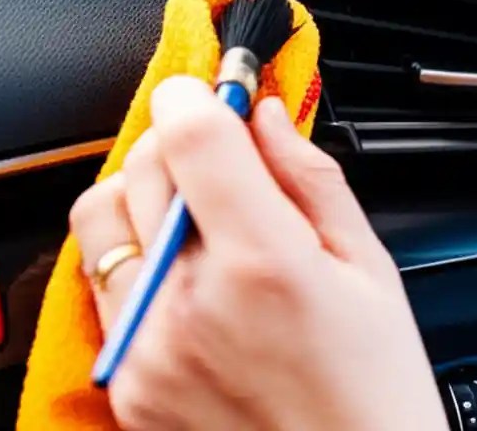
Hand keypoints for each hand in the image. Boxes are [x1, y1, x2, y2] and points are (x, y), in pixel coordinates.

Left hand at [69, 76, 447, 430]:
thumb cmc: (374, 386)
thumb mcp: (369, 270)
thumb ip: (311, 181)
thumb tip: (266, 115)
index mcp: (268, 265)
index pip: (193, 137)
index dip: (201, 95)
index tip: (216, 91)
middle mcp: (194, 304)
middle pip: (143, 166)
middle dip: (182, 141)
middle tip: (223, 154)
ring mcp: (149, 346)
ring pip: (102, 219)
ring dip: (144, 195)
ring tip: (197, 216)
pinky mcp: (126, 380)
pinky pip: (104, 284)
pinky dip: (137, 258)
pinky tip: (190, 277)